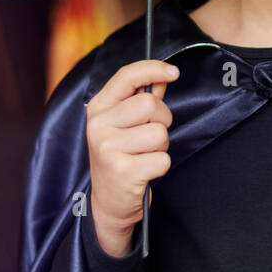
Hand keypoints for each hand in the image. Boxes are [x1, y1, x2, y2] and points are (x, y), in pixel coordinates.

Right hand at [85, 59, 178, 256]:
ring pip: (159, 133)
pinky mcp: (122, 171)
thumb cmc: (121, 156)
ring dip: (161, 146)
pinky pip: (162, 159)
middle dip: (162, 120)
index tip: (173, 72)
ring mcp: (108, 148)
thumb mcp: (125, 124)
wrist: (108, 202)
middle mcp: (98, 125)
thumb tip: (163, 76)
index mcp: (98, 108)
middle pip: (150, 105)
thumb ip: (142, 98)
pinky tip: (144, 171)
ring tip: (144, 155)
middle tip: (150, 136)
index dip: (153, 68)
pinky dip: (160, 166)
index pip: (126, 76)